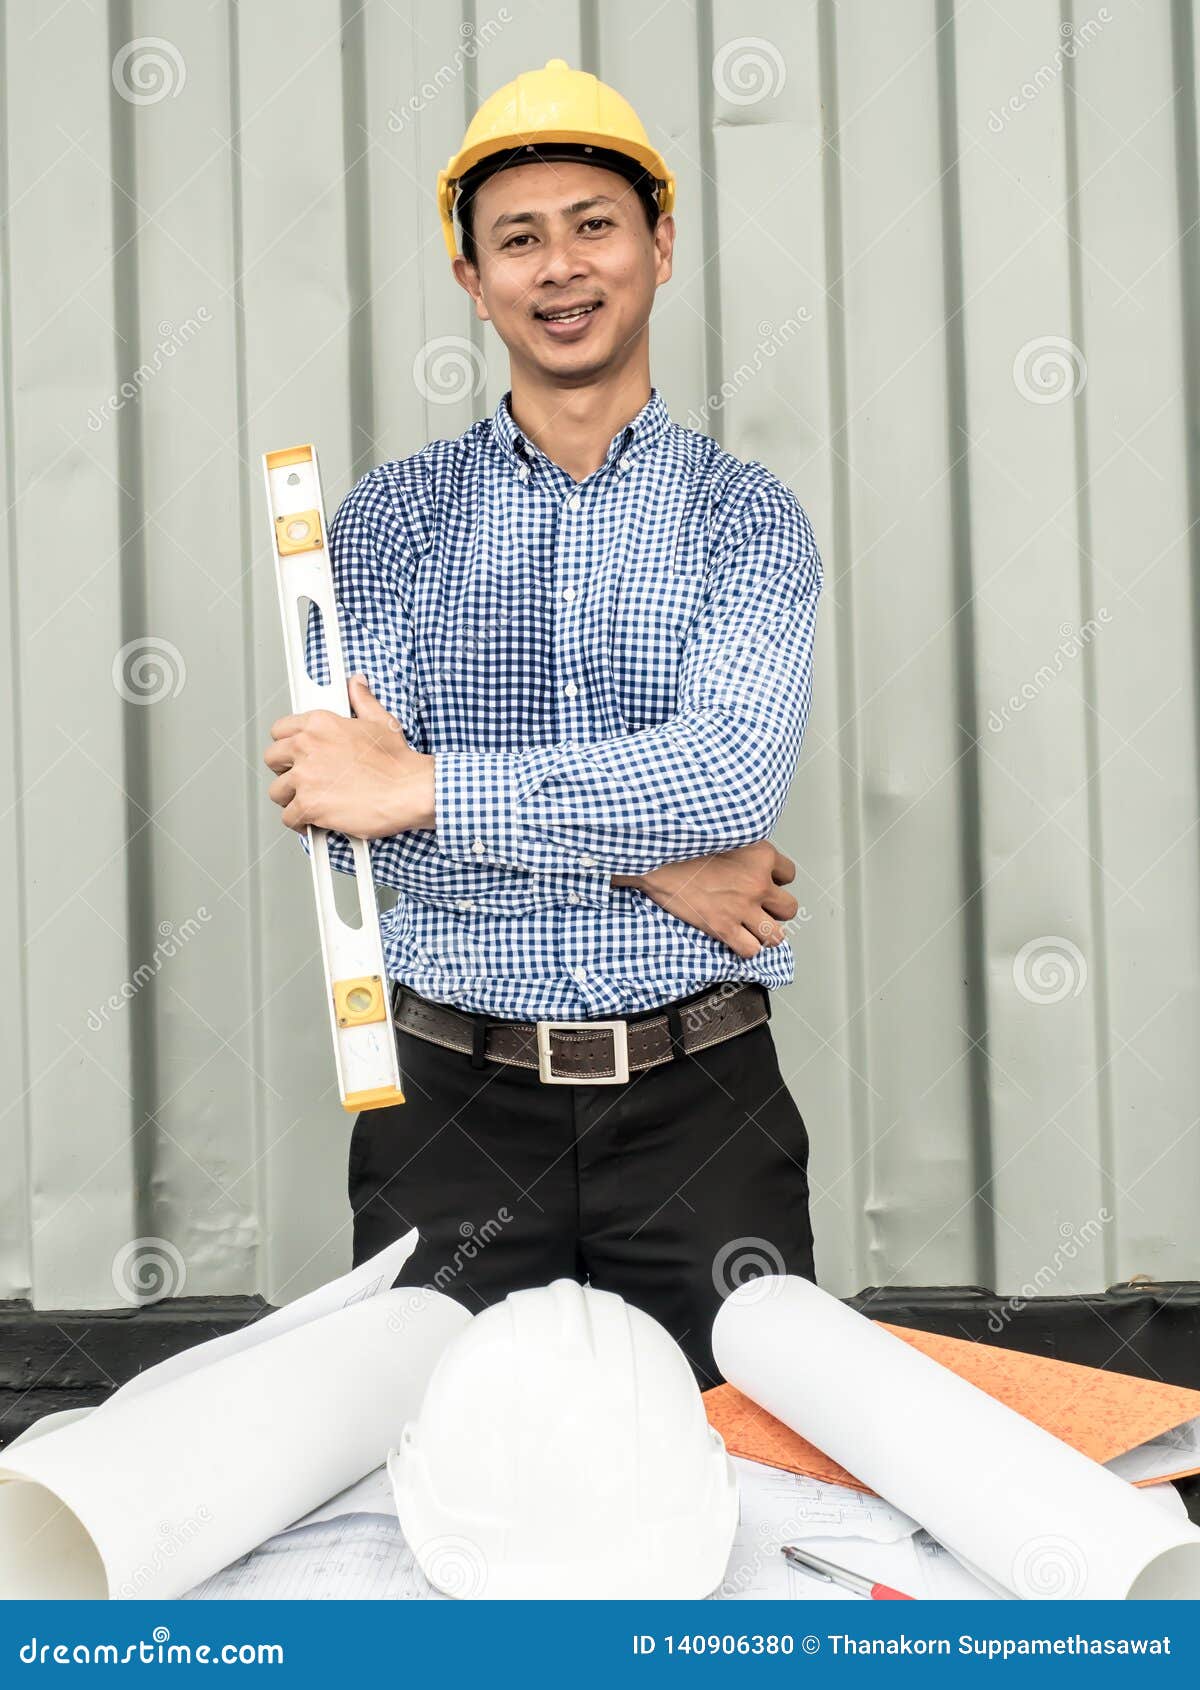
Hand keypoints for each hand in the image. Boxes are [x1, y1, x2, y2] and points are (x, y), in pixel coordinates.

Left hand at [263, 675, 435, 836]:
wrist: (409, 790)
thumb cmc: (398, 762)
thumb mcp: (380, 721)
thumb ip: (362, 700)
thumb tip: (357, 684)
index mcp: (320, 724)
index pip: (280, 730)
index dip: (287, 744)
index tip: (294, 754)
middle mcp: (307, 747)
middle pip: (272, 758)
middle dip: (284, 770)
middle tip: (301, 778)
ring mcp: (306, 777)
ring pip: (277, 790)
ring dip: (291, 798)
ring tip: (310, 800)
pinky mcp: (309, 805)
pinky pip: (288, 817)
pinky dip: (300, 822)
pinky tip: (314, 820)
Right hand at [615, 841, 798, 957]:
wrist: (656, 857)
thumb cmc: (685, 844)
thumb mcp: (726, 834)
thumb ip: (746, 850)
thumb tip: (752, 861)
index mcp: (761, 855)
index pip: (790, 874)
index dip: (776, 880)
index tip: (762, 881)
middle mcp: (757, 882)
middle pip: (789, 908)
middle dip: (775, 910)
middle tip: (759, 907)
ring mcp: (742, 907)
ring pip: (775, 936)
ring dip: (764, 934)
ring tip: (752, 928)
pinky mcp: (723, 927)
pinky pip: (751, 950)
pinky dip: (745, 948)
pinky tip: (736, 938)